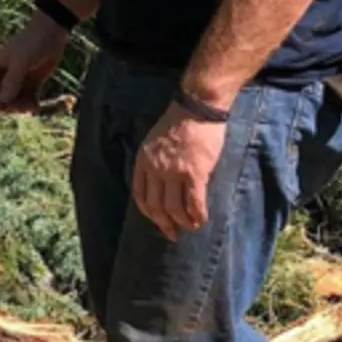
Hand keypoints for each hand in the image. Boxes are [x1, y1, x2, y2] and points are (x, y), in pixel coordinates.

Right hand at [0, 10, 68, 110]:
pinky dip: (31, 105)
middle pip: (0, 99)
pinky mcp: (33, 83)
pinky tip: (37, 105)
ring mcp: (20, 80)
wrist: (51, 33)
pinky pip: (28, 100)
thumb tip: (3, 100)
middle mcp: (6, 76)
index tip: (2, 105)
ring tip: (32, 107)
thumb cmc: (32, 43)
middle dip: (9, 106)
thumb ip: (12, 80)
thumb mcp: (21, 61)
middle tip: (21, 107)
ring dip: (21, 108)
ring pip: (15, 102)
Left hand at [132, 104, 226, 240]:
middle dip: (164, 224)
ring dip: (183, 222)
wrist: (197, 107)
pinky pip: (194, 203)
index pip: (139, 195)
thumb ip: (154, 162)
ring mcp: (174, 172)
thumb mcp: (155, 141)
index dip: (149, 213)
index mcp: (143, 160)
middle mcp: (155, 168)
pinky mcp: (194, 173)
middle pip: (155, 206)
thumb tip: (160, 185)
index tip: (158, 220)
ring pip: (174, 209)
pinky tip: (201, 219)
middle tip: (173, 233)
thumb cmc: (179, 122)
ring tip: (191, 226)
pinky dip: (198, 216)